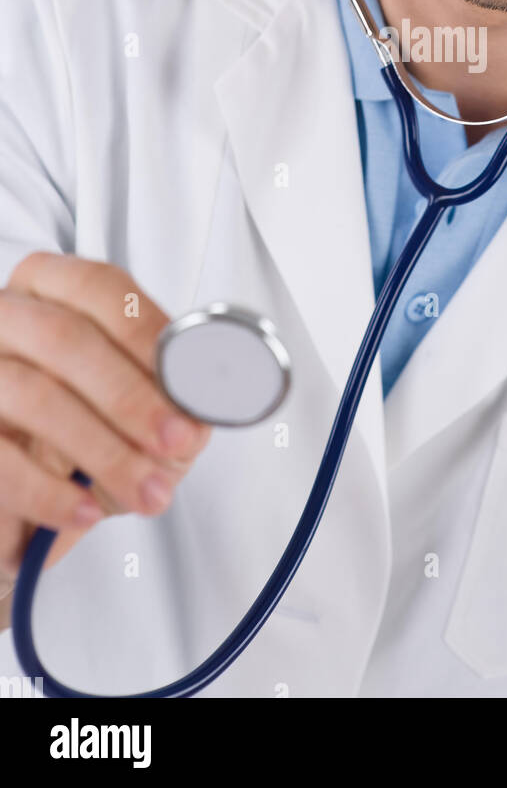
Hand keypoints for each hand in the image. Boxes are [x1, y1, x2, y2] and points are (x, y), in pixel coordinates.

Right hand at [0, 252, 211, 588]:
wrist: (30, 494)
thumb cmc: (90, 430)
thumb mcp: (141, 408)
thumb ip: (170, 397)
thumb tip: (197, 405)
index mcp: (51, 286)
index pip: (101, 288)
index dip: (148, 334)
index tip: (186, 382)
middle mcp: (5, 315)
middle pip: (66, 339)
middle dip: (131, 396)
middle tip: (176, 443)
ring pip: (34, 395)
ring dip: (103, 450)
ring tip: (147, 491)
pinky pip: (0, 459)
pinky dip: (49, 491)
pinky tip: (87, 510)